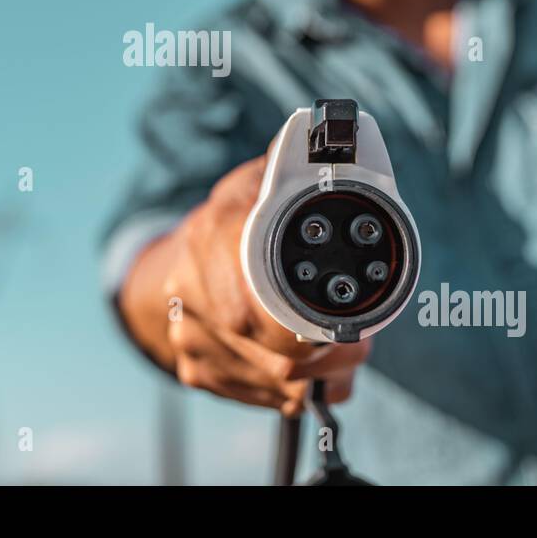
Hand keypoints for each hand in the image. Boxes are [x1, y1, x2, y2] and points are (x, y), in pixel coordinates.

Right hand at [158, 155, 372, 416]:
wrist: (178, 258)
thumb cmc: (236, 218)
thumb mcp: (261, 180)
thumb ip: (295, 165)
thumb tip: (334, 138)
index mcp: (213, 234)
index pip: (261, 305)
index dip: (309, 329)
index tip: (345, 331)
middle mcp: (192, 290)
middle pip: (279, 356)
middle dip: (332, 357)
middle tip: (358, 344)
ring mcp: (190, 337)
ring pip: (278, 384)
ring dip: (324, 377)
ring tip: (342, 353)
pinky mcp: (196, 371)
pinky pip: (264, 400)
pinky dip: (298, 392)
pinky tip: (311, 371)